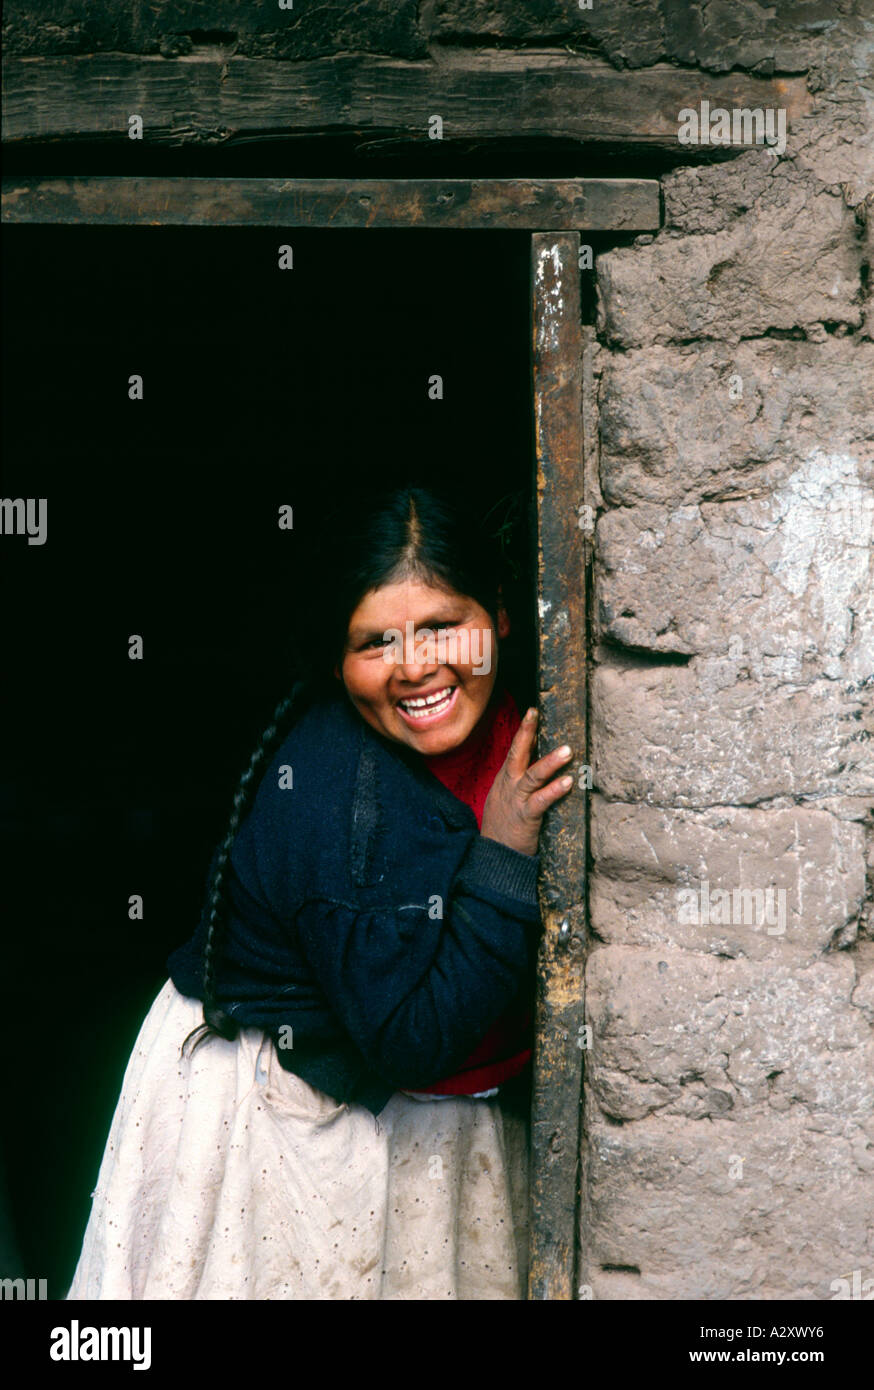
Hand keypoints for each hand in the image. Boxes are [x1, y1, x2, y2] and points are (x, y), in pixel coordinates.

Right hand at [480, 708, 573, 856]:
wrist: (493, 855)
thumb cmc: (504, 826)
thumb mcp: (505, 798)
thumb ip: (518, 782)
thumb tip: (537, 764)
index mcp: (505, 779)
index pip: (514, 750)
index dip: (523, 731)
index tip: (533, 711)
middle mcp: (509, 785)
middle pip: (517, 754)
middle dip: (526, 732)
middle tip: (536, 714)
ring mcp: (516, 800)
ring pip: (533, 776)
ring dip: (550, 762)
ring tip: (567, 751)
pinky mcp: (526, 816)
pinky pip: (541, 801)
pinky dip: (554, 790)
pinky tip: (567, 782)